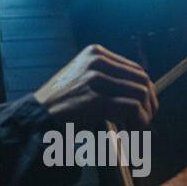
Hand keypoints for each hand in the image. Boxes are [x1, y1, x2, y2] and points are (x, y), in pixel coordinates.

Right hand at [32, 44, 158, 128]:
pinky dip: (138, 122)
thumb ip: (110, 80)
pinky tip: (134, 132)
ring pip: (139, 93)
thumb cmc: (62, 103)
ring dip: (145, 115)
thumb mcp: (86, 80)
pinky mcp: (95, 98)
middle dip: (149, 103)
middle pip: (142, 79)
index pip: (136, 69)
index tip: (148, 108)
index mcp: (96, 53)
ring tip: (139, 130)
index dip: (147, 90)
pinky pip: (130, 108)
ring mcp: (95, 78)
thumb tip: (143, 93)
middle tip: (147, 122)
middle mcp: (97, 60)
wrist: (37, 115)